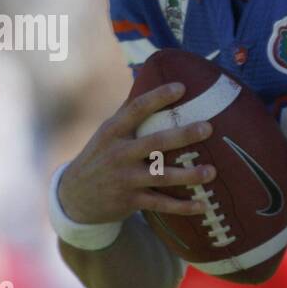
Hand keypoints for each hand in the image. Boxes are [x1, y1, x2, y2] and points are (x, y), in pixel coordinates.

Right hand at [57, 82, 216, 223]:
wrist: (75, 197)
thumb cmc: (101, 157)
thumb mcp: (107, 134)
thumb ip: (128, 114)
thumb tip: (151, 80)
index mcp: (113, 132)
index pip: (136, 109)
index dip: (158, 97)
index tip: (182, 87)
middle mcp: (119, 154)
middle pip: (155, 142)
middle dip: (183, 135)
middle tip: (208, 128)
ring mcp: (125, 178)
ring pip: (162, 176)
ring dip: (189, 175)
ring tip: (212, 171)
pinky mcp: (131, 201)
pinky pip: (162, 204)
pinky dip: (183, 207)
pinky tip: (203, 205)